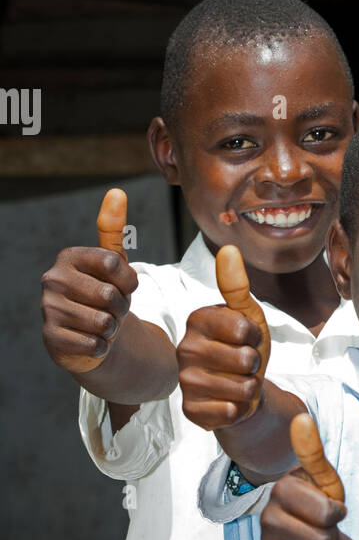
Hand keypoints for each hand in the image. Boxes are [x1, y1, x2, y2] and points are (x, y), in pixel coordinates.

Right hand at [41, 188, 135, 373]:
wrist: (89, 333)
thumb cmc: (103, 294)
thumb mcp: (111, 263)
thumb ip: (113, 229)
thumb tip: (116, 192)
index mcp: (69, 257)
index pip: (116, 264)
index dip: (130, 281)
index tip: (123, 286)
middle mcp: (52, 280)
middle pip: (111, 295)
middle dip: (120, 307)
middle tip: (110, 309)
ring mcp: (48, 310)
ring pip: (103, 322)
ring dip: (111, 328)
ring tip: (101, 324)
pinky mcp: (51, 339)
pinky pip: (94, 344)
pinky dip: (100, 346)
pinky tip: (91, 341)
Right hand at [177, 245, 270, 430]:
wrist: (242, 391)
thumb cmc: (244, 348)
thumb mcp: (248, 315)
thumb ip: (237, 286)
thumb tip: (228, 248)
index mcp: (197, 320)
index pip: (243, 329)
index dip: (255, 336)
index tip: (246, 338)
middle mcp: (184, 348)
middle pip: (245, 359)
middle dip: (254, 364)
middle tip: (243, 364)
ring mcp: (184, 381)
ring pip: (240, 386)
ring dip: (249, 387)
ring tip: (238, 382)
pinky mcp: (189, 410)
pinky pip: (228, 411)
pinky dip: (238, 409)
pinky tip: (230, 403)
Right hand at [261, 414, 345, 539]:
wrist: (316, 539)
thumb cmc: (322, 505)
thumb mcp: (325, 479)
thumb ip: (313, 451)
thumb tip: (301, 417)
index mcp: (281, 489)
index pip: (326, 512)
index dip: (336, 513)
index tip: (330, 508)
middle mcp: (266, 516)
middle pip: (321, 539)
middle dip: (331, 537)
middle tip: (322, 529)